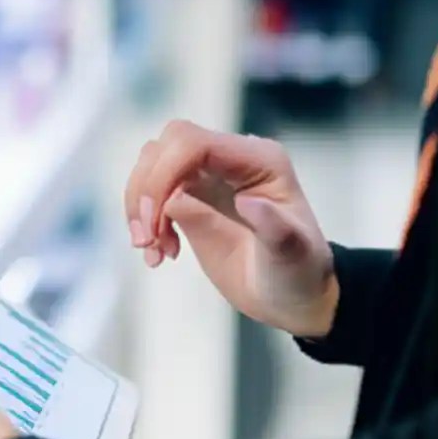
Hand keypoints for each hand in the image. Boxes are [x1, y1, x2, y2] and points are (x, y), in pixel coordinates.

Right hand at [126, 120, 338, 337]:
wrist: (290, 295)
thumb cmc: (297, 273)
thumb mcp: (293, 255)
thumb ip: (272, 227)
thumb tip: (246, 200)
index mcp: (258, 161)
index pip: (193, 143)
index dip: (164, 173)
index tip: (156, 219)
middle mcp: (229, 159)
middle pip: (165, 147)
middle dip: (147, 190)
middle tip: (149, 238)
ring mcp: (207, 176)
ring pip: (151, 166)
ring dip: (140, 208)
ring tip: (154, 249)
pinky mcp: (190, 197)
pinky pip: (151, 194)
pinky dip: (143, 223)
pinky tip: (159, 255)